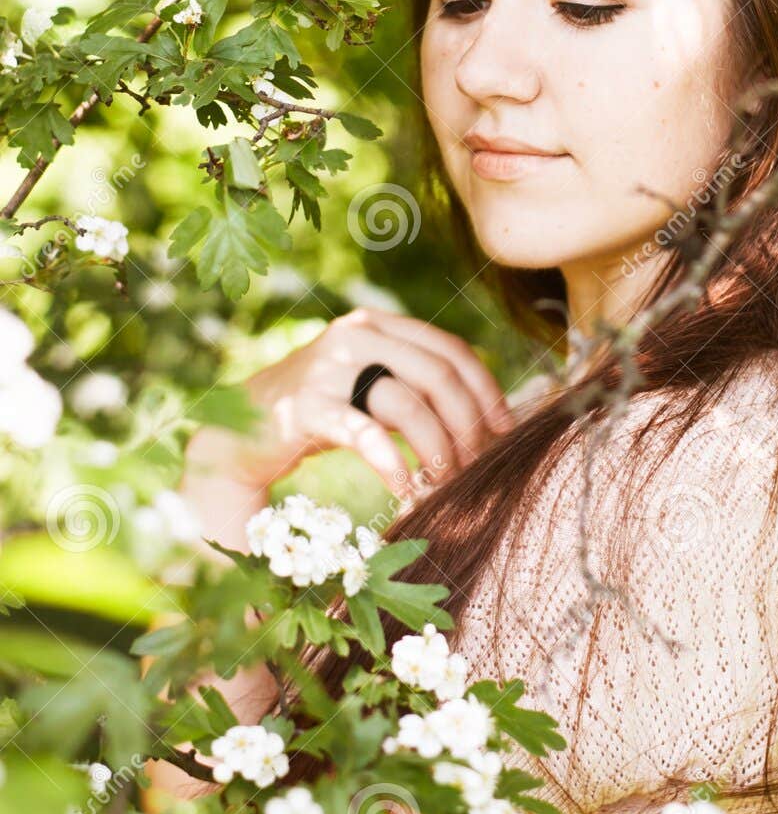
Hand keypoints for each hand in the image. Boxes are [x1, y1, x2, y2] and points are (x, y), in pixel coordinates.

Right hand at [188, 305, 513, 504]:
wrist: (237, 432)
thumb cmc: (318, 415)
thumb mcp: (370, 387)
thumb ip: (414, 386)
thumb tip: (487, 417)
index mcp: (377, 324)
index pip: (450, 349)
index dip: (485, 389)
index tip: (505, 429)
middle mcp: (355, 334)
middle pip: (438, 374)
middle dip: (469, 424)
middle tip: (480, 465)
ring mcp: (329, 367)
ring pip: (408, 403)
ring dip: (438, 449)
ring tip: (447, 483)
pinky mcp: (305, 406)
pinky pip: (365, 433)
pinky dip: (393, 463)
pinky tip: (407, 489)